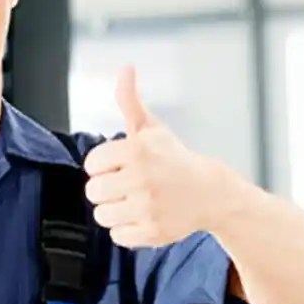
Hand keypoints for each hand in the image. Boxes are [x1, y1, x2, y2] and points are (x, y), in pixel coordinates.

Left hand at [82, 65, 233, 248]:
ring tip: (136, 201)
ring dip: (114, 210)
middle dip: (107, 189)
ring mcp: (148, 208)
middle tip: (129, 185)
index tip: (122, 165)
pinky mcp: (153, 232)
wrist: (212, 193)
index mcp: (137, 151)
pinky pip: (117, 235)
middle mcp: (142, 179)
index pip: (91, 164)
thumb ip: (130, 100)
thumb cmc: (173, 159)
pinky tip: (144, 216)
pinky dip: (127, 229)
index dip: (104, 166)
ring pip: (101, 215)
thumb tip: (126, 68)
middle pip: (93, 192)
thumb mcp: (151, 129)